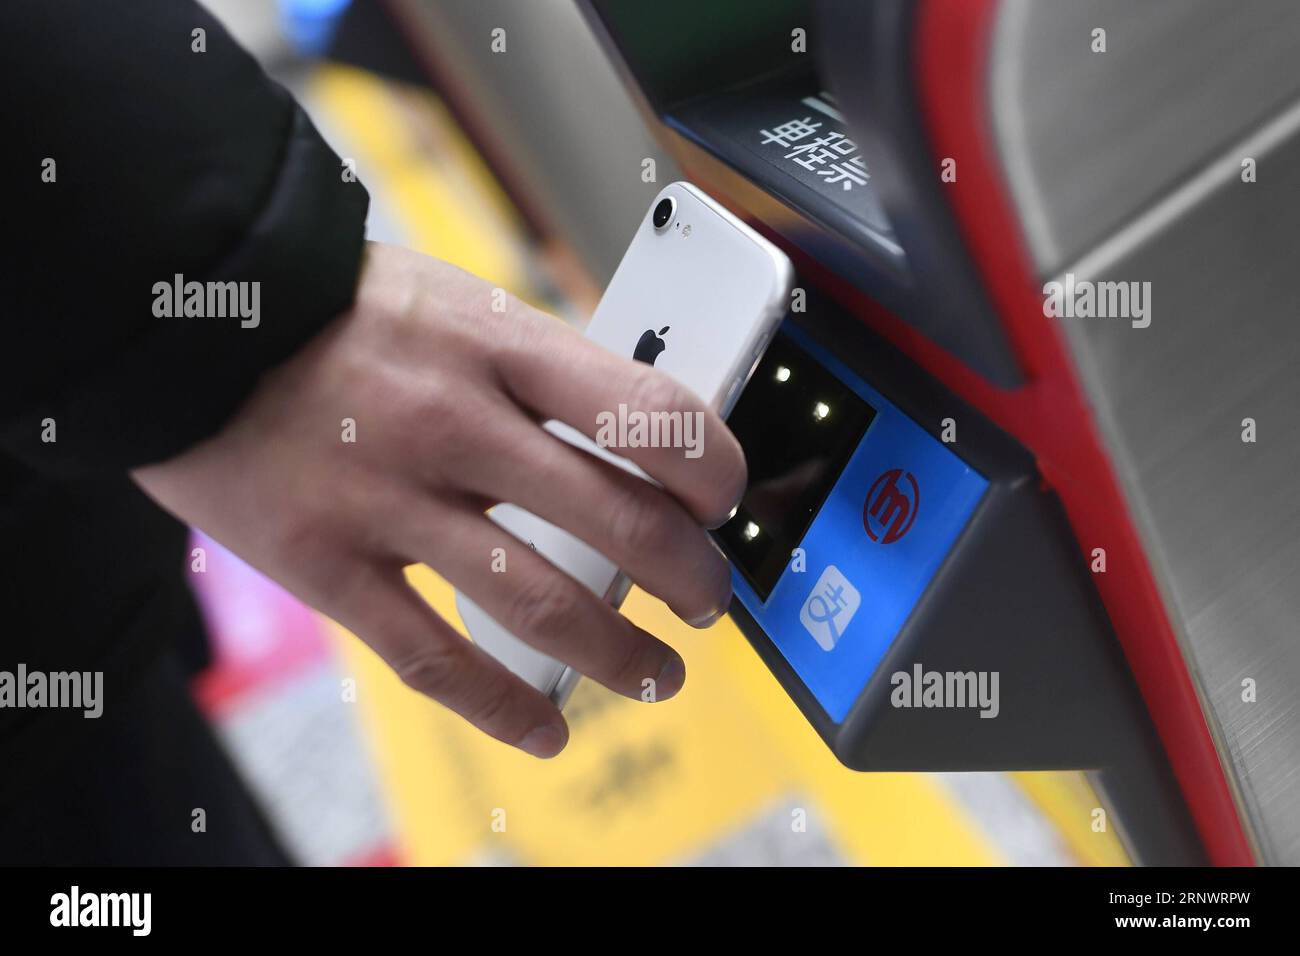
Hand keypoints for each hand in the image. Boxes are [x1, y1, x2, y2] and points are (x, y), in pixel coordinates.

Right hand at [132, 242, 744, 757]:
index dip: (713, 471)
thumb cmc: (336, 309)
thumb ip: (537, 367)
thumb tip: (630, 428)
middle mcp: (452, 422)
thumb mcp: (455, 302)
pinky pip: (431, 657)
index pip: (648, 415)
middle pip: (616, 522)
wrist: (187, 319)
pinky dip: (502, 706)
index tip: (723, 500)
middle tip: (707, 600)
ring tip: (656, 675)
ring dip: (618, 653)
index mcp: (496, 344)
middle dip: (688, 578)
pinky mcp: (326, 565)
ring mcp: (387, 500)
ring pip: (538, 601)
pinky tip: (544, 727)